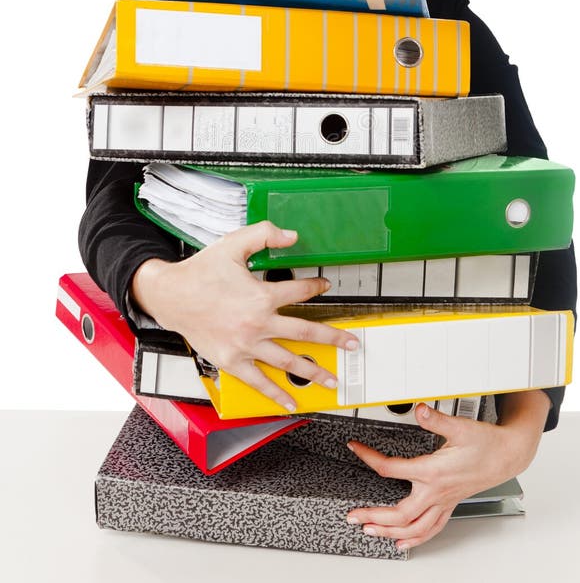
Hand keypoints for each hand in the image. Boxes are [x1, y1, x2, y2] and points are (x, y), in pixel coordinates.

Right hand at [131, 221, 358, 411]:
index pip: (299, 292)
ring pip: (288, 361)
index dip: (315, 288)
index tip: (324, 287)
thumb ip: (264, 234)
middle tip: (352, 343)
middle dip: (333, 338)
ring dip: (313, 371)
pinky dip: (276, 394)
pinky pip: (259, 381)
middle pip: (305, 332)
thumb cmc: (200, 272)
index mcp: (261, 295)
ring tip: (332, 379)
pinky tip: (291, 401)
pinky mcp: (232, 361)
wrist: (170, 296)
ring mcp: (246, 346)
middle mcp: (257, 323)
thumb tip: (292, 236)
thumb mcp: (233, 243)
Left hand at [346, 391, 549, 549]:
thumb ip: (436, 419)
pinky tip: (403, 543)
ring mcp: (443, 501)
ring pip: (414, 528)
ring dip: (390, 533)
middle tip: (353, 516)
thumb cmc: (486, 443)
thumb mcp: (460, 426)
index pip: (390, 469)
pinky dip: (415, 539)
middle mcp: (436, 491)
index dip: (368, 458)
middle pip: (399, 513)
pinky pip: (431, 529)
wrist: (507, 455)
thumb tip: (419, 410)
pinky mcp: (450, 504)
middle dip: (373, 516)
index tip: (355, 449)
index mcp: (433, 471)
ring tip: (370, 532)